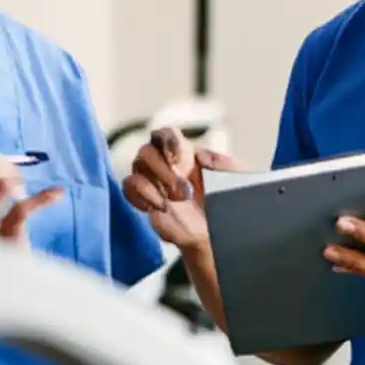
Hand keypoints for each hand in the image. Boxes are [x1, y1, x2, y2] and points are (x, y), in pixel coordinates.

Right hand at [121, 127, 237, 251]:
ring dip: (152, 186)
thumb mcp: (234, 178)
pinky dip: (141, 197)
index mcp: (185, 152)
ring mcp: (153, 182)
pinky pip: (130, 190)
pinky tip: (160, 207)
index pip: (165, 134)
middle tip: (184, 191)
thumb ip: (221, 163)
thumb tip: (202, 157)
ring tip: (173, 202)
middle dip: (164, 171)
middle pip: (146, 152)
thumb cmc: (228, 200)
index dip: (167, 141)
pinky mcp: (146, 200)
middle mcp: (164, 163)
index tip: (179, 157)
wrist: (219, 230)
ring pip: (135, 170)